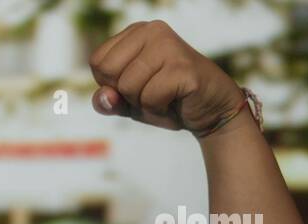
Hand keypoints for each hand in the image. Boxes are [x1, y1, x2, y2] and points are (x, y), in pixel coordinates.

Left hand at [89, 20, 243, 134]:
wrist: (210, 110)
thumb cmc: (165, 101)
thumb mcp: (126, 102)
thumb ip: (106, 100)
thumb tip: (106, 97)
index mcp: (135, 32)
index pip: (97, 62)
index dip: (110, 85)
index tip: (137, 84)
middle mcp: (152, 30)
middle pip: (107, 72)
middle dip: (124, 94)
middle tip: (151, 91)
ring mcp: (169, 45)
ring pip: (127, 86)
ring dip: (142, 103)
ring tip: (164, 96)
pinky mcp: (183, 66)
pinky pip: (150, 98)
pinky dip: (158, 109)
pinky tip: (175, 100)